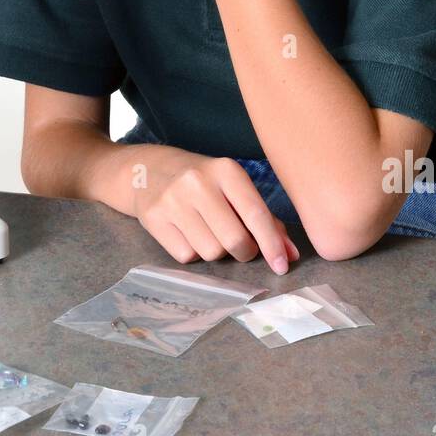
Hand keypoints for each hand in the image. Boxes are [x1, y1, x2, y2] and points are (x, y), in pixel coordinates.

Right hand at [131, 151, 299, 274]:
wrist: (146, 170)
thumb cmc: (201, 181)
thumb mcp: (232, 187)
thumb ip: (263, 218)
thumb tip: (289, 254)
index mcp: (226, 170)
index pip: (255, 213)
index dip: (271, 243)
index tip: (282, 265)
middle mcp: (198, 183)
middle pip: (234, 240)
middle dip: (244, 252)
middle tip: (241, 246)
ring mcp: (173, 200)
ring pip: (211, 252)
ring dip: (216, 252)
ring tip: (207, 231)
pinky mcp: (154, 218)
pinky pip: (186, 256)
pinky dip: (192, 252)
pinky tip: (186, 232)